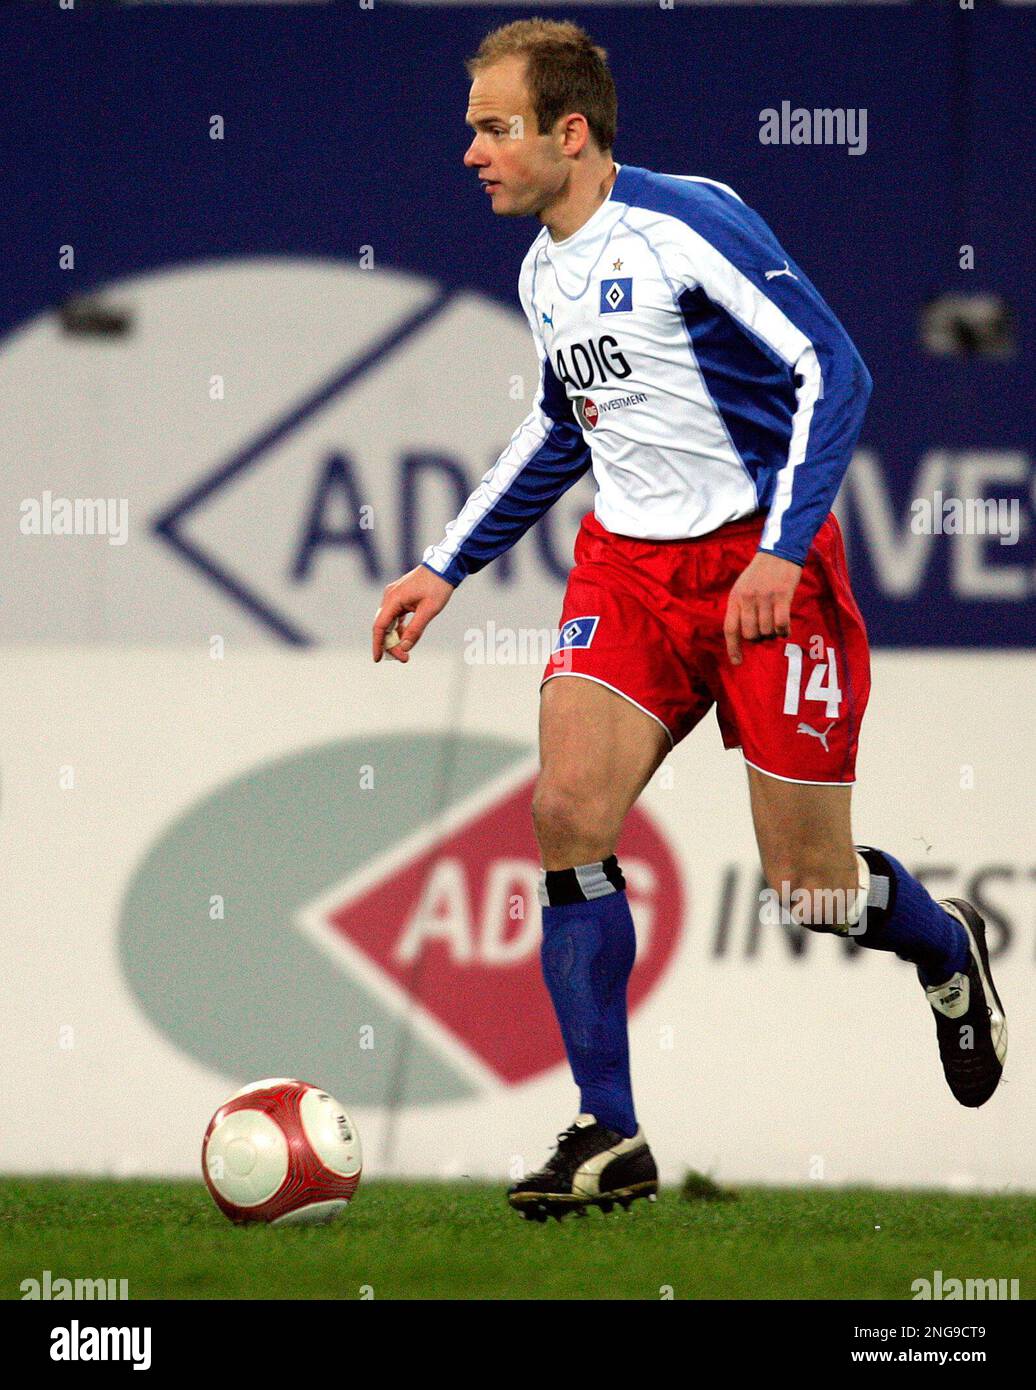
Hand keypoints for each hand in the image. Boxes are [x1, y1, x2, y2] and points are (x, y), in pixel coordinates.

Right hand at [373, 565, 453, 662]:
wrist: (445, 567)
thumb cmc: (438, 586)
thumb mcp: (429, 610)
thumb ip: (415, 630)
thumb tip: (404, 647)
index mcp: (393, 599)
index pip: (379, 626)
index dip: (378, 644)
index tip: (378, 659)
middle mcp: (390, 597)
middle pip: (383, 626)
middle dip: (391, 644)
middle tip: (404, 658)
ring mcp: (394, 596)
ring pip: (389, 622)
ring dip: (395, 637)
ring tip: (406, 651)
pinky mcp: (401, 596)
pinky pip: (395, 616)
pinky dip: (399, 628)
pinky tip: (406, 637)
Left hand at [723, 551, 801, 665]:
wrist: (779, 552)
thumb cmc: (760, 573)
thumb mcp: (742, 587)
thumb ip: (740, 608)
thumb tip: (744, 634)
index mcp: (735, 598)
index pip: (730, 628)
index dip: (733, 648)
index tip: (737, 662)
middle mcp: (748, 599)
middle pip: (750, 634)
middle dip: (758, 639)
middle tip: (765, 633)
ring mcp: (765, 597)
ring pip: (766, 630)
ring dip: (772, 634)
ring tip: (776, 628)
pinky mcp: (782, 596)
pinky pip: (781, 624)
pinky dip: (784, 631)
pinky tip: (785, 629)